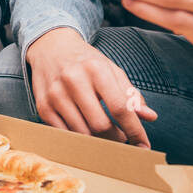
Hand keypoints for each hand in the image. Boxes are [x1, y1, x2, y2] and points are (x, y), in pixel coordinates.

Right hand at [25, 27, 157, 146]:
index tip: (143, 145)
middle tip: (121, 138)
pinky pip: (65, 133)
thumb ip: (131, 94)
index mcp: (96, 70)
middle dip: (116, 138)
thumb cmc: (86, 62)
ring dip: (98, 141)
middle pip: (100, 125)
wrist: (50, 47)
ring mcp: (55, 95)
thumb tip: (150, 117)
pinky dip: (79, 137)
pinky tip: (86, 130)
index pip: (120, 107)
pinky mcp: (43, 106)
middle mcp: (73, 81)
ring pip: (82, 132)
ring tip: (105, 134)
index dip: (134, 130)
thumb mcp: (111, 70)